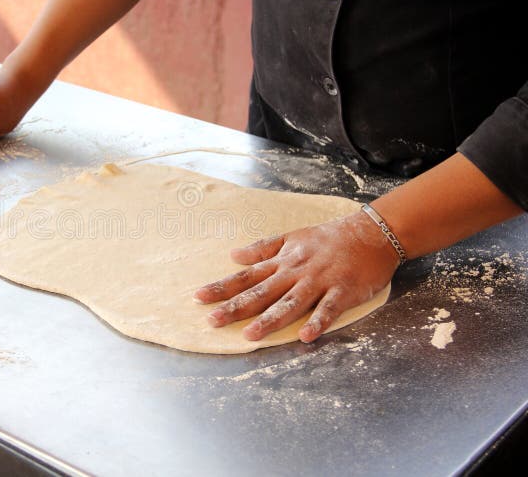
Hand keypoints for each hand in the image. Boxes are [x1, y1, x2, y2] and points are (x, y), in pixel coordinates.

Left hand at [194, 211, 399, 342]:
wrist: (371, 233)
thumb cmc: (328, 238)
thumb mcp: (292, 237)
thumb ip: (263, 249)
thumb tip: (233, 256)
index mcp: (282, 262)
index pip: (246, 277)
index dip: (222, 287)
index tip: (198, 297)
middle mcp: (296, 272)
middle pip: (261, 293)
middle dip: (236, 307)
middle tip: (212, 321)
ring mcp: (319, 282)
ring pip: (291, 303)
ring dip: (271, 319)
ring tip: (251, 335)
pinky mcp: (343, 291)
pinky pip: (329, 309)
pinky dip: (318, 322)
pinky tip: (306, 336)